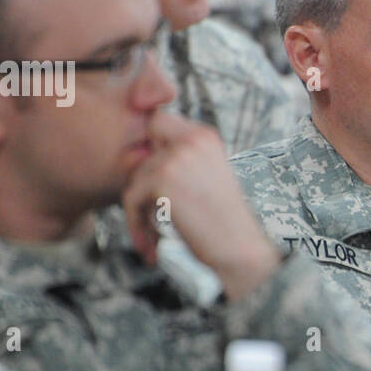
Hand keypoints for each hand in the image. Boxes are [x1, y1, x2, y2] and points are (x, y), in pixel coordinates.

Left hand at [120, 113, 279, 300]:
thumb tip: (144, 157)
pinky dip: (136, 224)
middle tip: (153, 211)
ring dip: (141, 210)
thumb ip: (181, 160)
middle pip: (143, 151)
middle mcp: (191, 140)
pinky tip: (148, 245)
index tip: (159, 182)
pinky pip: (131, 198)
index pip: (159, 122)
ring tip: (155, 237)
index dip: (153, 149)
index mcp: (206, 136)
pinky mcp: (162, 180)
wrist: (239, 248)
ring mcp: (176, 158)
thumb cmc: (225, 222)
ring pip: (135, 178)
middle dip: (144, 180)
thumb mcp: (209, 176)